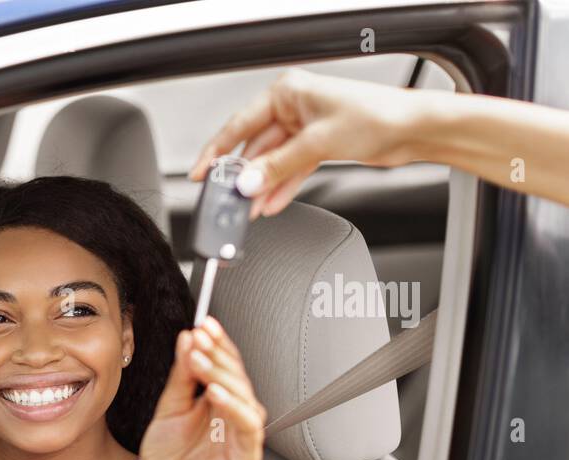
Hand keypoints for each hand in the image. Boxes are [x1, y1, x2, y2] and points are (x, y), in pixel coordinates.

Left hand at [134, 316, 264, 459]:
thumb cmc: (166, 457)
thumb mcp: (168, 407)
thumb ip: (181, 376)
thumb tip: (188, 338)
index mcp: (221, 401)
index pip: (226, 365)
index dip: (218, 343)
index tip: (204, 323)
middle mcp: (236, 415)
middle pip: (236, 377)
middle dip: (218, 354)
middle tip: (201, 337)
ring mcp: (243, 436)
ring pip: (243, 397)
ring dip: (222, 375)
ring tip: (200, 359)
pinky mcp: (245, 458)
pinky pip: (246, 427)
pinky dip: (233, 406)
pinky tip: (214, 392)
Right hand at [189, 68, 431, 218]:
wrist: (414, 129)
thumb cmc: (377, 115)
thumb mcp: (318, 142)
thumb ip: (278, 166)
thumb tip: (248, 182)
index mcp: (287, 91)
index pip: (239, 125)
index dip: (217, 152)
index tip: (202, 173)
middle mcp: (294, 107)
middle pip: (256, 147)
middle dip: (245, 177)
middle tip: (229, 200)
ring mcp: (305, 128)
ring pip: (272, 162)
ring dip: (263, 187)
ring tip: (250, 210)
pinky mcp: (318, 146)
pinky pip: (290, 169)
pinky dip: (282, 187)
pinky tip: (271, 204)